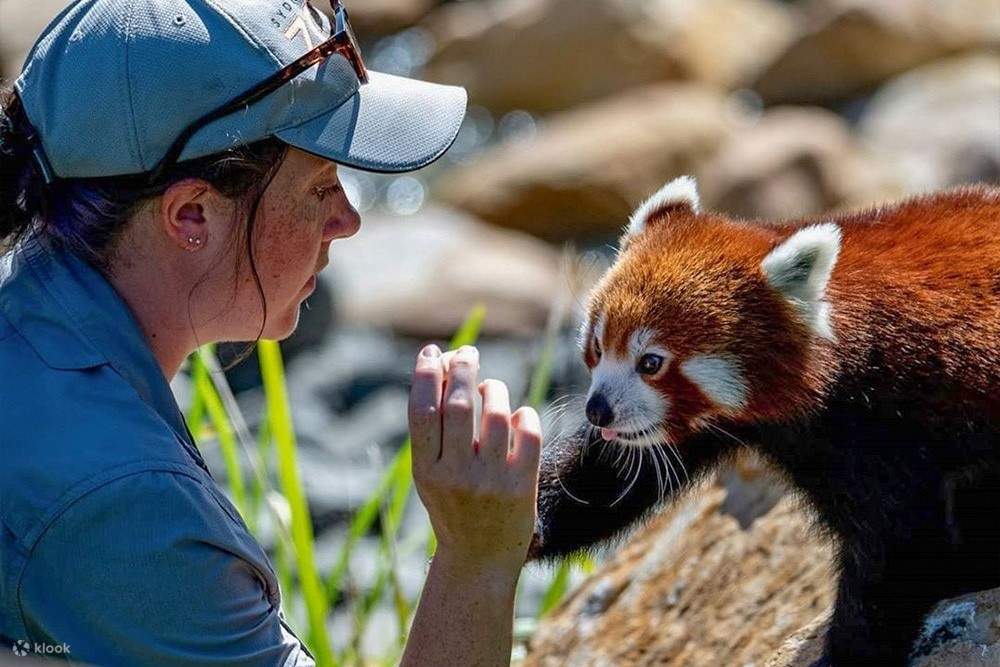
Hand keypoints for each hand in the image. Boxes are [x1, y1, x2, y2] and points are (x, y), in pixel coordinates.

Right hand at [408, 344, 541, 576]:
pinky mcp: (523, 488)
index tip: (433, 352)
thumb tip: (446, 367)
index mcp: (425, 471)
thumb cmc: (452, 504)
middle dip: (464, 369)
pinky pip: (528, 432)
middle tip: (469, 354)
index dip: (427, 375)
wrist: (480, 560)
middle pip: (460, 405)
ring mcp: (491, 483)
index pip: (423, 410)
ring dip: (495, 389)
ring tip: (491, 389)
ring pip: (497, 412)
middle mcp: (456, 476)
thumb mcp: (430, 473)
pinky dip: (523, 414)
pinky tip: (517, 417)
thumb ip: (434, 429)